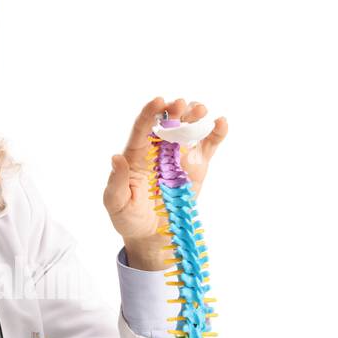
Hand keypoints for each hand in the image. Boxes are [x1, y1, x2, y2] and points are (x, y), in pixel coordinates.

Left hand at [103, 96, 228, 269]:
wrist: (152, 236)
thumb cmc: (129, 219)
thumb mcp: (116, 204)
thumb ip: (116, 182)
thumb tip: (116, 158)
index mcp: (136, 155)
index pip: (142, 129)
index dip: (149, 113)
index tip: (158, 101)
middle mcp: (158, 150)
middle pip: (166, 122)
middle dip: (174, 110)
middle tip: (181, 104)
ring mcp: (179, 157)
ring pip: (187, 129)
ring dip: (194, 115)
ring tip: (200, 109)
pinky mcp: (197, 167)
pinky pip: (207, 146)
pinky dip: (216, 133)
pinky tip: (221, 122)